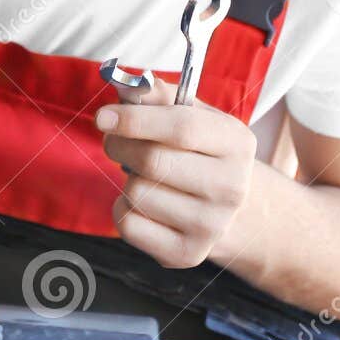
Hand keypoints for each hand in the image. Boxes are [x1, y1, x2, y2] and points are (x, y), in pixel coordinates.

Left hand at [98, 100, 256, 268]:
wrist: (233, 208)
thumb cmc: (201, 151)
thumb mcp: (194, 115)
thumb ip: (160, 97)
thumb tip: (124, 85)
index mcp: (236, 143)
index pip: (182, 128)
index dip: (136, 120)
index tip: (103, 116)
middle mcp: (231, 187)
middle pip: (153, 162)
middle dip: (120, 146)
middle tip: (114, 140)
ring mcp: (212, 225)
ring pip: (137, 193)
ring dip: (126, 178)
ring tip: (142, 174)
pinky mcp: (187, 254)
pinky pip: (129, 225)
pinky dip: (123, 209)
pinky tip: (144, 202)